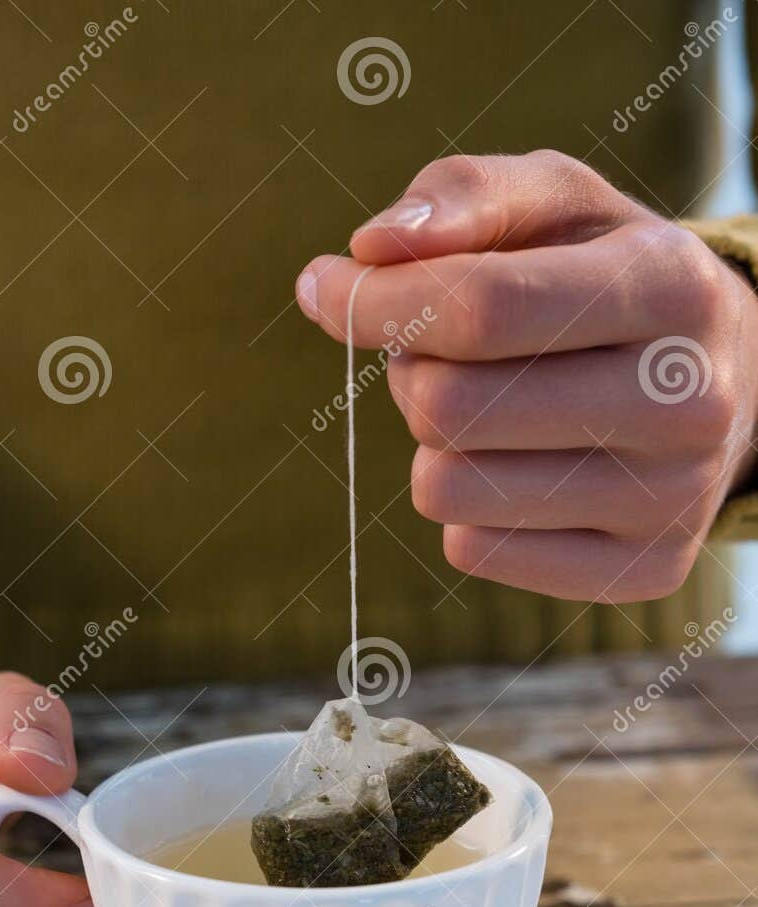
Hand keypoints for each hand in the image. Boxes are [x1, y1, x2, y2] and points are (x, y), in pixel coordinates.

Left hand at [296, 150, 757, 600]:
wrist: (729, 383)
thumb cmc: (609, 279)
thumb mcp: (558, 205)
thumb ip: (464, 196)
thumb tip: (367, 251)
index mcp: (672, 285)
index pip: (480, 308)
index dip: (377, 302)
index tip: (327, 289)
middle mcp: (688, 401)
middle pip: (450, 409)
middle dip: (413, 374)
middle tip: (444, 358)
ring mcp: (670, 499)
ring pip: (449, 490)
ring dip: (435, 447)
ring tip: (486, 411)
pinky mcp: (640, 572)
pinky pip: (473, 551)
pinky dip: (468, 510)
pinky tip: (519, 470)